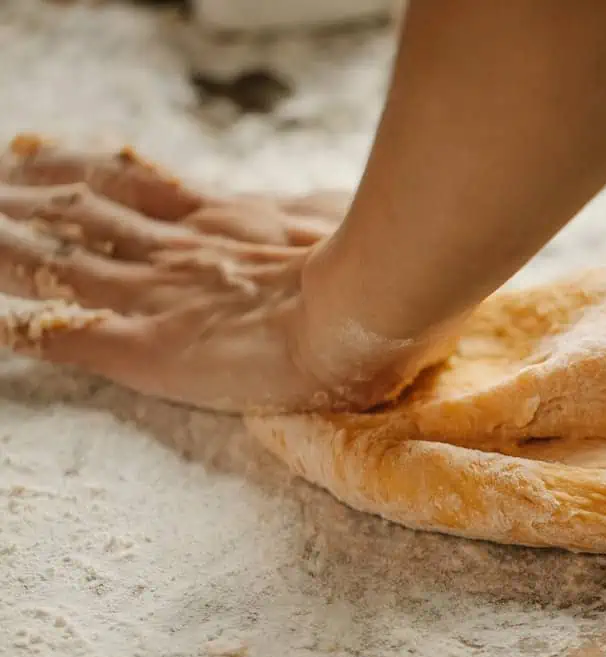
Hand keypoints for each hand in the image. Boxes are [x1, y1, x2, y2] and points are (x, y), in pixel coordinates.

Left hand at [0, 137, 429, 413]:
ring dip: (9, 246)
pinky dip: (24, 330)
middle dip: (29, 201)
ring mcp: (156, 298)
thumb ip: (314, 210)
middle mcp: (177, 251)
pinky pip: (68, 336)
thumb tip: (324, 199)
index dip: (84, 170)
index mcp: (221, 221)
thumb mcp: (336, 219)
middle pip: (83, 213)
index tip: (42, 157)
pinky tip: (1, 327)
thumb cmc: (367, 266)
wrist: (369, 306)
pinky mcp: (147, 350)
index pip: (134, 186)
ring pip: (61, 261)